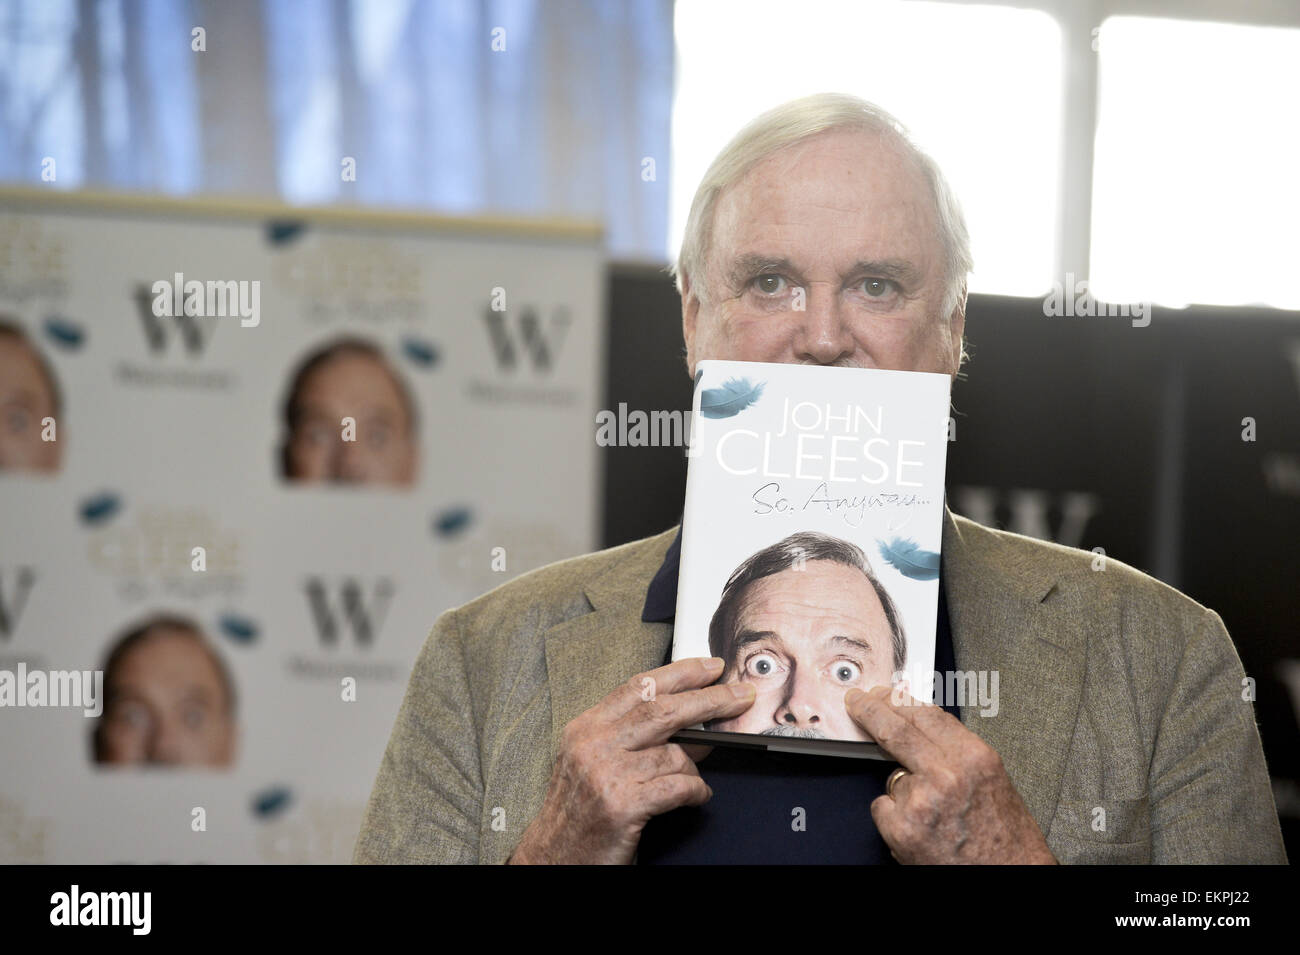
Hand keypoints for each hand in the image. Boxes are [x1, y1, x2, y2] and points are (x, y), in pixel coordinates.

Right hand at [508, 656, 754, 863]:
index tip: (710, 668)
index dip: (681, 673)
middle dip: (710, 700)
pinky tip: (697, 796)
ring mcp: (606, 774)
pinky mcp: (621, 806)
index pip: (639, 687)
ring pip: (674, 753)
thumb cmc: (578, 812)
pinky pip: (677, 787)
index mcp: (586, 728)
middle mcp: (593, 745)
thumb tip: (689, 719)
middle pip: (663, 709)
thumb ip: (629, 736)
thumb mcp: (592, 762)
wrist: (553, 858)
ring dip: (695, 767)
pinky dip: (696, 791)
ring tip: (694, 780)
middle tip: (740, 696)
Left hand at [845, 685, 1056, 863]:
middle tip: (857, 701)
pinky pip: (884, 807)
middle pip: (895, 728)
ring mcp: (921, 802)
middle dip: (870, 709)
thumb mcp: (991, 778)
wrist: (1010, 875)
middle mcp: (947, 775)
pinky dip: (895, 815)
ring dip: (904, 788)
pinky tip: (920, 828)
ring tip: (933, 811)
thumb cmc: (1006, 836)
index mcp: (974, 758)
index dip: (898, 699)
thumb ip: (955, 750)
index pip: (925, 714)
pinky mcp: (902, 828)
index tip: (883, 693)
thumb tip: (919, 726)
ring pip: (893, 776)